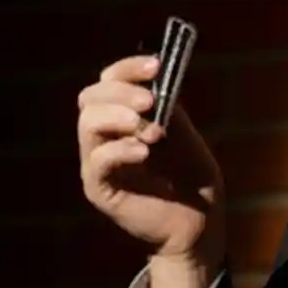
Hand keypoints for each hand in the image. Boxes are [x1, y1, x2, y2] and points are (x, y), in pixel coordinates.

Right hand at [77, 55, 224, 268]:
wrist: (200, 222)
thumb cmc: (193, 178)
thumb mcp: (185, 136)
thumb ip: (170, 110)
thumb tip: (159, 81)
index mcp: (123, 118)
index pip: (109, 82)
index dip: (128, 69)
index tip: (156, 65)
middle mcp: (105, 137)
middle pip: (91, 98)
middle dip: (120, 92)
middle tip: (150, 101)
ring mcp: (99, 163)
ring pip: (88, 124)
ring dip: (120, 117)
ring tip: (153, 131)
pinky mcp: (100, 189)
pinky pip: (98, 161)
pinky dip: (121, 150)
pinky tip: (145, 151)